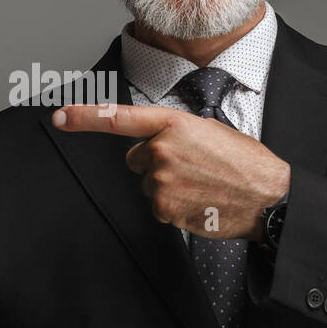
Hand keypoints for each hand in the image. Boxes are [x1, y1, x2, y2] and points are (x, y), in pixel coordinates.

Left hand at [52, 103, 289, 239]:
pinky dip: (175, 206)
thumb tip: (156, 142)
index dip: (84, 117)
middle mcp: (160, 150)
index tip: (59, 117)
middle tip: (191, 167)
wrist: (267, 197)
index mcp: (172, 124)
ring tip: (201, 184)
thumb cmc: (244, 162)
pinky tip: (200, 201)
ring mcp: (160, 182)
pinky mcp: (164, 209)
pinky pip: (158, 207)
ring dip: (168, 185)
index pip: (118, 118)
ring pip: (148, 184)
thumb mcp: (209, 130)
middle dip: (155, 162)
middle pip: (135, 159)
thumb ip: (175, 131)